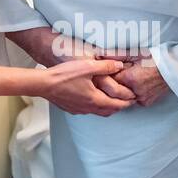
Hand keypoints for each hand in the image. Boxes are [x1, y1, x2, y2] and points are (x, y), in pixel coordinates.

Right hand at [7, 29, 136, 103]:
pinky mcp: (71, 109)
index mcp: (95, 100)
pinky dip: (96, 107)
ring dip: (108, 107)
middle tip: (127, 100)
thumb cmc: (64, 75)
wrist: (43, 84)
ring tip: (113, 100)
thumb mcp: (87, 66)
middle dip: (120, 106)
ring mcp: (79, 110)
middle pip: (110, 111)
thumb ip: (106, 66)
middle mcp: (89, 108)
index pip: (117, 104)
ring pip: (99, 112)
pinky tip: (93, 99)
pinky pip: (88, 110)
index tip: (134, 98)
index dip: (128, 101)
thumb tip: (119, 65)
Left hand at [111, 55, 168, 106]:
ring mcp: (141, 98)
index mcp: (130, 78)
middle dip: (113, 83)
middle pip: (115, 90)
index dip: (107, 75)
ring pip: (124, 97)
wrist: (173, 68)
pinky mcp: (146, 102)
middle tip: (116, 75)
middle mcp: (135, 91)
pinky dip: (132, 93)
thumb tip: (101, 55)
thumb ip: (117, 55)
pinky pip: (133, 100)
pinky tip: (136, 85)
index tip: (106, 71)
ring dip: (122, 89)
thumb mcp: (135, 53)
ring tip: (128, 79)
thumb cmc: (156, 58)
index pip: (109, 80)